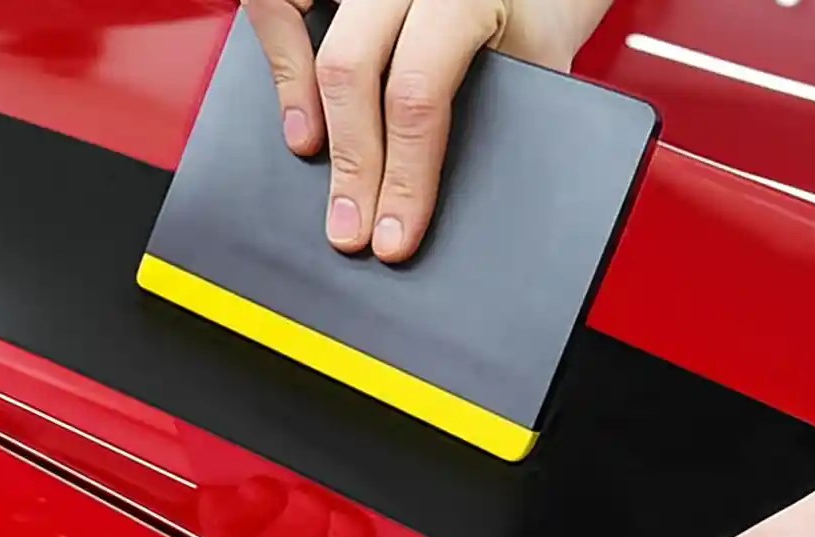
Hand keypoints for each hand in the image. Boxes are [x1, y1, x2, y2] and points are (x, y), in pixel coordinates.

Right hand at [242, 0, 611, 262]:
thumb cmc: (534, 0)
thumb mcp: (539, 49)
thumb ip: (507, 105)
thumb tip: (460, 194)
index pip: (417, 92)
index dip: (402, 176)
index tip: (394, 235)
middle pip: (349, 68)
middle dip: (349, 164)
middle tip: (349, 227)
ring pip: (295, 22)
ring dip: (296, 96)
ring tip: (310, 150)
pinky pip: (275, 1)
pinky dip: (278, 51)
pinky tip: (295, 94)